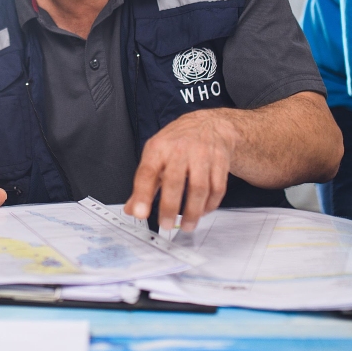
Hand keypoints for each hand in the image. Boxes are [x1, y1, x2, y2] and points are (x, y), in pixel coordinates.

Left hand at [124, 110, 235, 231]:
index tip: (140, 213)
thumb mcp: (155, 156)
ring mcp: (202, 155)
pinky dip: (210, 205)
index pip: (147, 172)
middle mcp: (180, 150)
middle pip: (175, 182)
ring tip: (187, 225)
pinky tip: (202, 212)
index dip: (142, 195)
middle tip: (166, 225)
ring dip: (193, 211)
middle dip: (170, 208)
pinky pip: (217, 189)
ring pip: (199, 188)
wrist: (209, 125)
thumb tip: (131, 209)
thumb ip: (144, 184)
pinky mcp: (220, 162)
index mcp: (159, 148)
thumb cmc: (178, 143)